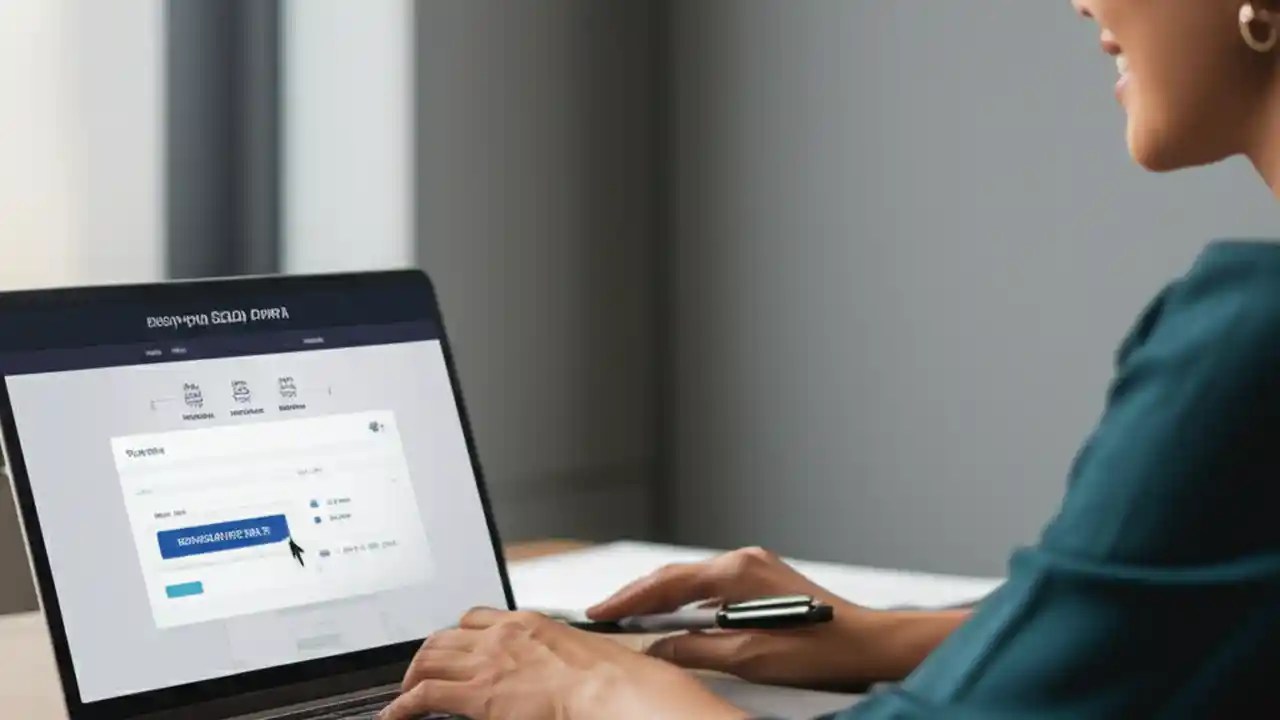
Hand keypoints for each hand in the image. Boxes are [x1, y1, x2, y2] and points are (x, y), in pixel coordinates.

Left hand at [382, 607, 748, 719]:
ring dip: (413, 676)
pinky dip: (403, 705)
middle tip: (422, 671)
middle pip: (445, 636)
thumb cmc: (608, 678)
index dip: (458, 634)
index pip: (476, 618)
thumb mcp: (578, 651)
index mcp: (526, 623)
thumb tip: (556, 669)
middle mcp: (500, 636)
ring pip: (430, 659)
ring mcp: (486, 663)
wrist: (608, 690)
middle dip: (429, 654)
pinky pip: (425, 695)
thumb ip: (556, 652)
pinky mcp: (476, 694)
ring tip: (406, 692)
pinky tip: (396, 714)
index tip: (454, 646)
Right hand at [587, 546, 952, 689]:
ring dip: (661, 601)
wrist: (868, 643)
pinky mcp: (763, 580)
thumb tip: (657, 651)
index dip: (629, 599)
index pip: (667, 583)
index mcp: (736, 572)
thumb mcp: (749, 657)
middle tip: (603, 615)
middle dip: (638, 597)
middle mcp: (743, 561)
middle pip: (675, 577)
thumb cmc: (818, 650)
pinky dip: (686, 604)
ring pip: (693, 582)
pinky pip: (712, 588)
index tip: (598, 613)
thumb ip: (696, 650)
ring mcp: (754, 568)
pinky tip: (674, 619)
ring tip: (629, 619)